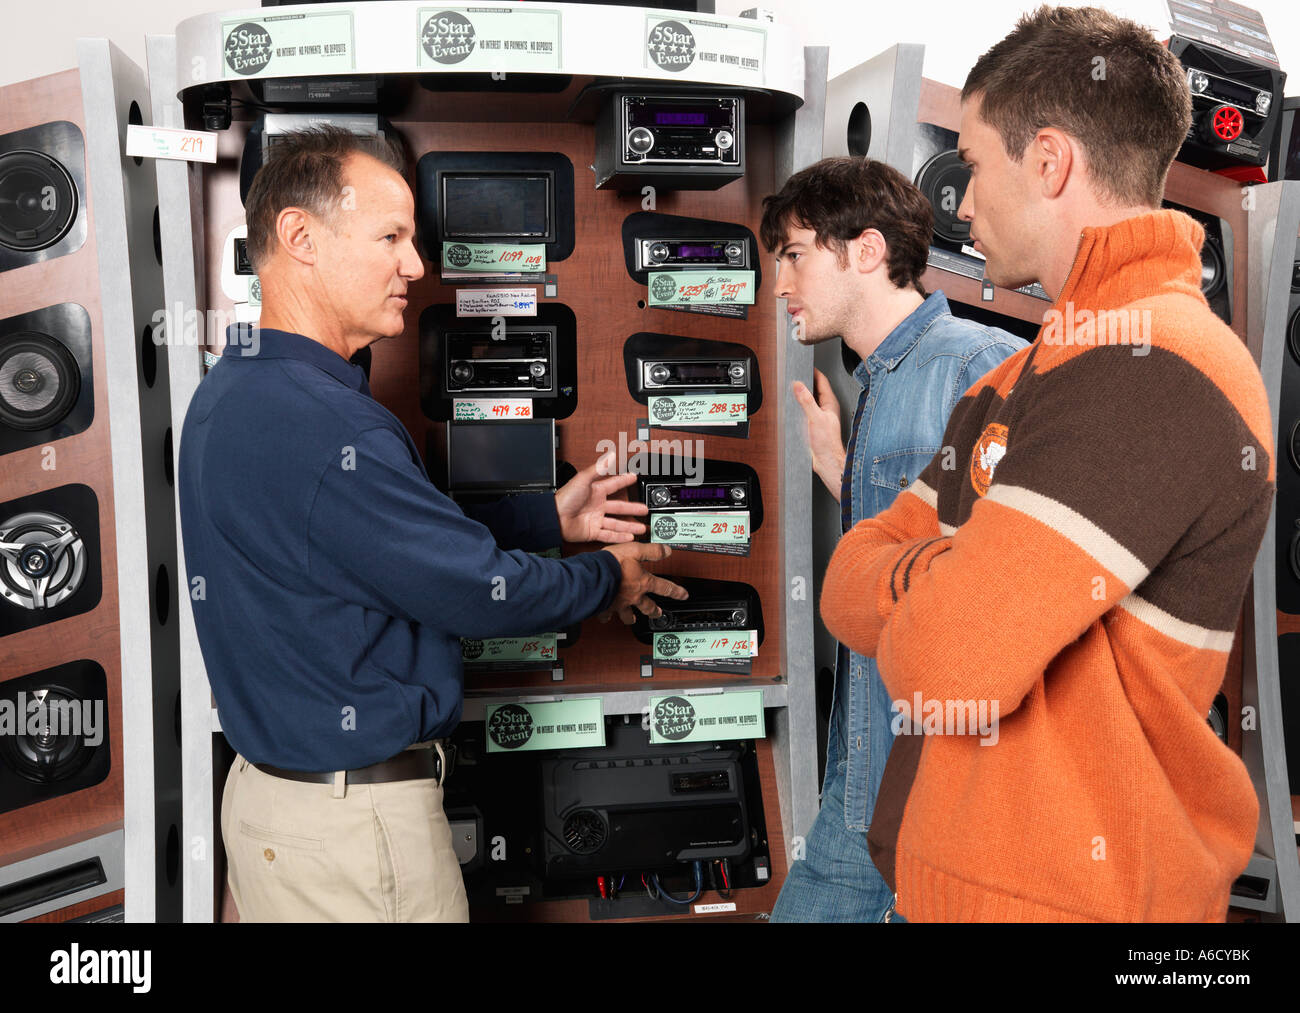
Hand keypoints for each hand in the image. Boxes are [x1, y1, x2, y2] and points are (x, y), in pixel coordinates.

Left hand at [555, 451, 648, 543]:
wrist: (553, 517)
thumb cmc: (565, 498)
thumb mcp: (583, 479)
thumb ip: (599, 468)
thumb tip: (610, 455)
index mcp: (595, 491)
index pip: (614, 484)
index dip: (624, 481)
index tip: (634, 477)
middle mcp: (596, 505)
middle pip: (619, 507)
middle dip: (632, 508)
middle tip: (644, 509)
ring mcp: (595, 519)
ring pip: (616, 523)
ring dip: (629, 525)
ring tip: (641, 527)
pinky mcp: (592, 531)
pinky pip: (608, 534)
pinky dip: (619, 536)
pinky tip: (629, 537)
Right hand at [597, 542, 687, 623]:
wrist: (592, 576)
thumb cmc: (612, 563)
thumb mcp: (636, 550)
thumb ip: (652, 551)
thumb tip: (666, 551)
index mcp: (643, 583)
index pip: (665, 588)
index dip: (676, 592)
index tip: (683, 595)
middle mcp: (633, 597)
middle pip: (648, 607)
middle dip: (654, 611)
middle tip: (658, 613)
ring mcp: (619, 604)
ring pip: (628, 616)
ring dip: (631, 618)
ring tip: (632, 619)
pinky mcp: (605, 607)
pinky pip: (607, 615)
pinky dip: (606, 617)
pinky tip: (606, 617)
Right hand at [792, 368, 846, 500]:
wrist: (826, 461)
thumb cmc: (826, 443)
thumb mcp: (815, 418)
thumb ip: (807, 401)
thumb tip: (799, 385)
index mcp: (830, 403)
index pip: (822, 380)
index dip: (813, 371)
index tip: (804, 364)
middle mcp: (826, 408)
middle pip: (814, 388)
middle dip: (805, 381)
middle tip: (795, 374)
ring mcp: (820, 416)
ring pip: (810, 399)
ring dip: (802, 394)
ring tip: (792, 388)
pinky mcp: (813, 424)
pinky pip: (805, 410)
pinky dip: (799, 406)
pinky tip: (792, 407)